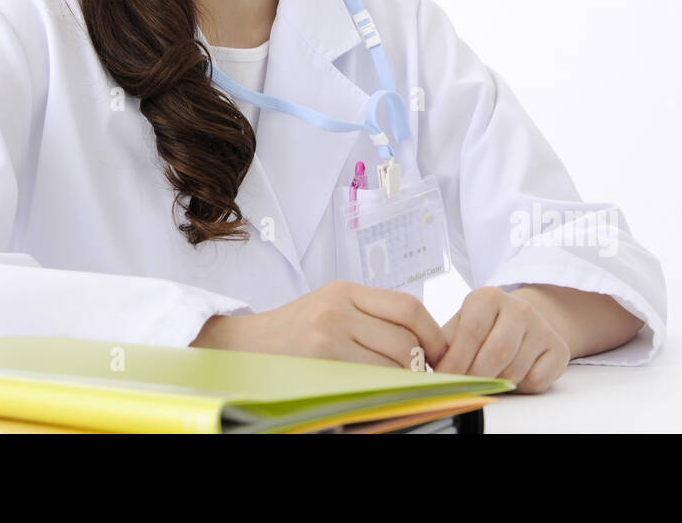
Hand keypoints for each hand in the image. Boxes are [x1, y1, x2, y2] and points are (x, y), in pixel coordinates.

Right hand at [191, 280, 448, 369]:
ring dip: (403, 377)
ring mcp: (328, 335)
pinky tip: (377, 391)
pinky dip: (382, 388)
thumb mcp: (329, 307)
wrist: (243, 347)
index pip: (407, 307)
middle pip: (404, 337)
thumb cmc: (291, 331)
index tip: (438, 352)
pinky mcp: (320, 360)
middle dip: (420, 362)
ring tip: (399, 384)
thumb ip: (368, 315)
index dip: (432, 333)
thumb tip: (419, 342)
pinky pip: (369, 378)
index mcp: (344, 290)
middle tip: (422, 375)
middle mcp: (337, 307)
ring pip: (391, 360)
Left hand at [433, 286, 570, 392]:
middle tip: (463, 386)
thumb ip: (443, 343)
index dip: (456, 359)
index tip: (445, 377)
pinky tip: (511, 376)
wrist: (522, 323)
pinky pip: (537, 380)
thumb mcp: (460, 325)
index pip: (471, 330)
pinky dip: (520, 386)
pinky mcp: (559, 349)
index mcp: (488, 297)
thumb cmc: (482, 328)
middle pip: (496, 352)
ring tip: (486, 379)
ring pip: (515, 370)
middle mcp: (519, 308)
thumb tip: (424, 364)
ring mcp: (542, 327)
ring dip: (496, 383)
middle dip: (475, 376)